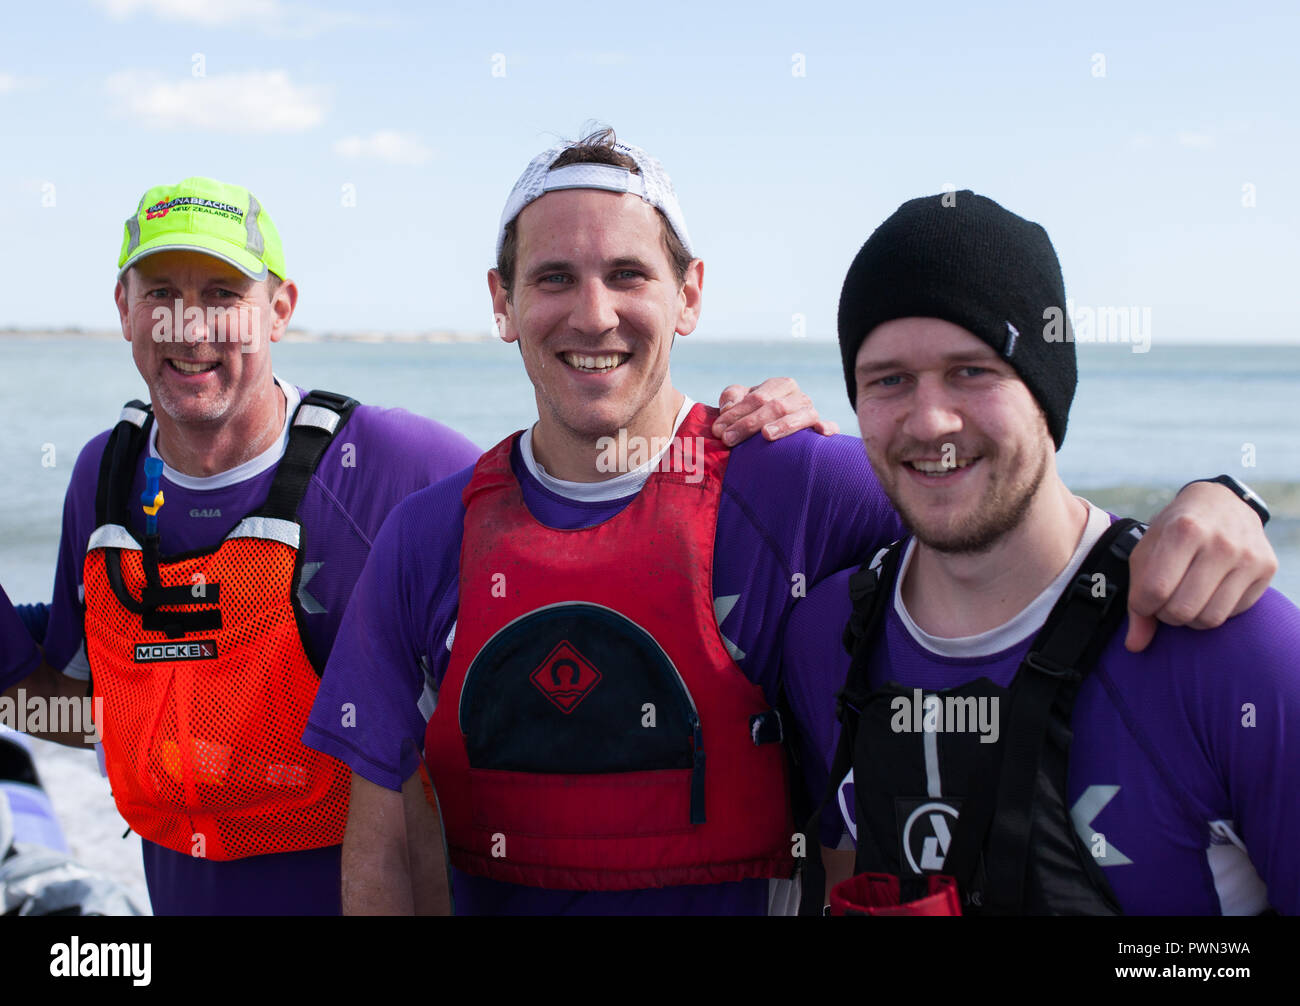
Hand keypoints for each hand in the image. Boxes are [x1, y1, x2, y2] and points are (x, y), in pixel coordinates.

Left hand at [712, 377, 838, 444]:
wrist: (772, 426)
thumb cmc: (752, 412)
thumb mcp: (737, 400)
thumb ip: (731, 398)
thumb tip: (728, 408)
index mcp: (780, 385)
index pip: (757, 398)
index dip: (736, 413)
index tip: (718, 430)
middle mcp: (798, 396)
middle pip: (775, 407)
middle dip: (749, 424)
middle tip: (728, 439)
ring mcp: (811, 412)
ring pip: (801, 416)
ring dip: (783, 425)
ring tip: (766, 435)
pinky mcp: (821, 428)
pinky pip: (829, 426)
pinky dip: (827, 427)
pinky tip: (822, 432)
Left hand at [1125, 481, 1276, 651]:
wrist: (1222, 502)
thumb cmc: (1176, 529)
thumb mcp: (1147, 551)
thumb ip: (1137, 598)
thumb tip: (1135, 646)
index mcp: (1184, 530)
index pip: (1155, 591)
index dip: (1142, 605)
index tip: (1144, 599)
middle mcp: (1220, 543)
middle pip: (1182, 610)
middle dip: (1165, 614)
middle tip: (1165, 599)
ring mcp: (1248, 556)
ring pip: (1210, 619)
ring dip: (1189, 618)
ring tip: (1184, 597)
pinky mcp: (1267, 568)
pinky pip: (1233, 613)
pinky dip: (1214, 610)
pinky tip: (1209, 590)